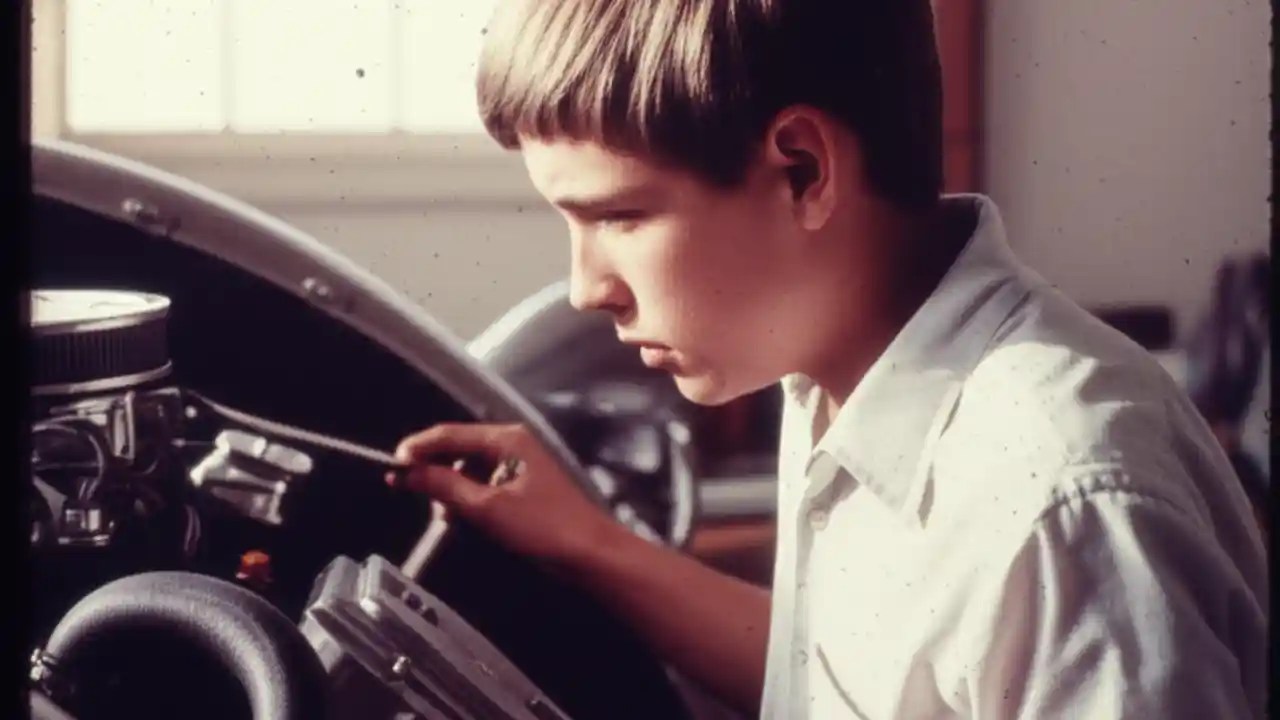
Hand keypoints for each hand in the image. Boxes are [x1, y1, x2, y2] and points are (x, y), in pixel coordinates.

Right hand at [388, 422, 623, 566]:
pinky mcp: (521, 485)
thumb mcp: (486, 507)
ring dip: (450, 488)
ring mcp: (518, 464)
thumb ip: (444, 486)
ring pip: (468, 468)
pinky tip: (460, 518)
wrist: (588, 553)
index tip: (389, 466)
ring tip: (443, 514)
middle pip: (458, 448)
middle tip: (411, 493)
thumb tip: (406, 471)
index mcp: (506, 438)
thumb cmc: (541, 526)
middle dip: (434, 470)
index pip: (450, 434)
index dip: (418, 448)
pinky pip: (483, 483)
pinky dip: (467, 497)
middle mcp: (511, 443)